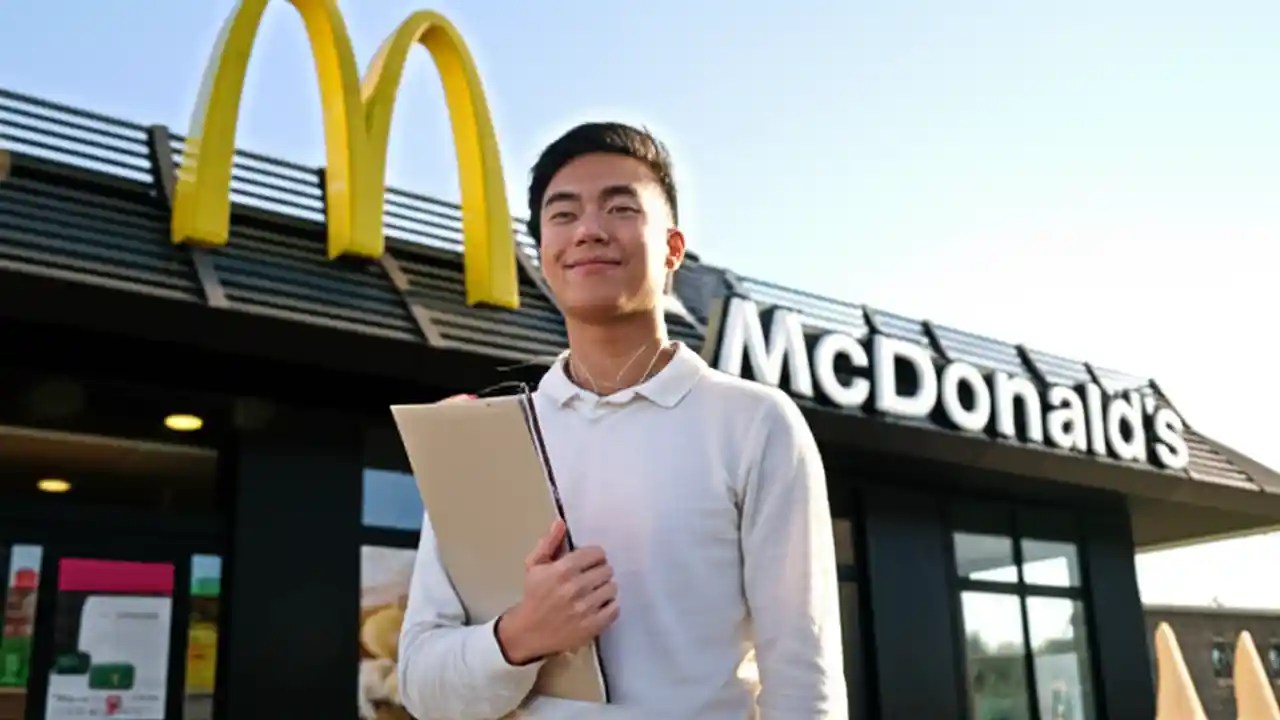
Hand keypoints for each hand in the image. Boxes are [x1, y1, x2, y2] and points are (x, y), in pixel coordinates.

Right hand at [497, 519, 618, 664]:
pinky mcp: (592, 626)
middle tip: (589, 579)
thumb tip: (560, 523)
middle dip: (599, 572)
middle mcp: (575, 588)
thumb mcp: (534, 565)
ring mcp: (585, 609)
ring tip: (592, 593)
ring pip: (612, 588)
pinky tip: (597, 606)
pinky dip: (609, 607)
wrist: (528, 631)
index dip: (593, 557)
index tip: (588, 563)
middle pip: (607, 570)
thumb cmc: (533, 596)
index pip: (597, 553)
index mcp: (562, 570)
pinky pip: (615, 609)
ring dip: (604, 589)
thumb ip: (549, 542)